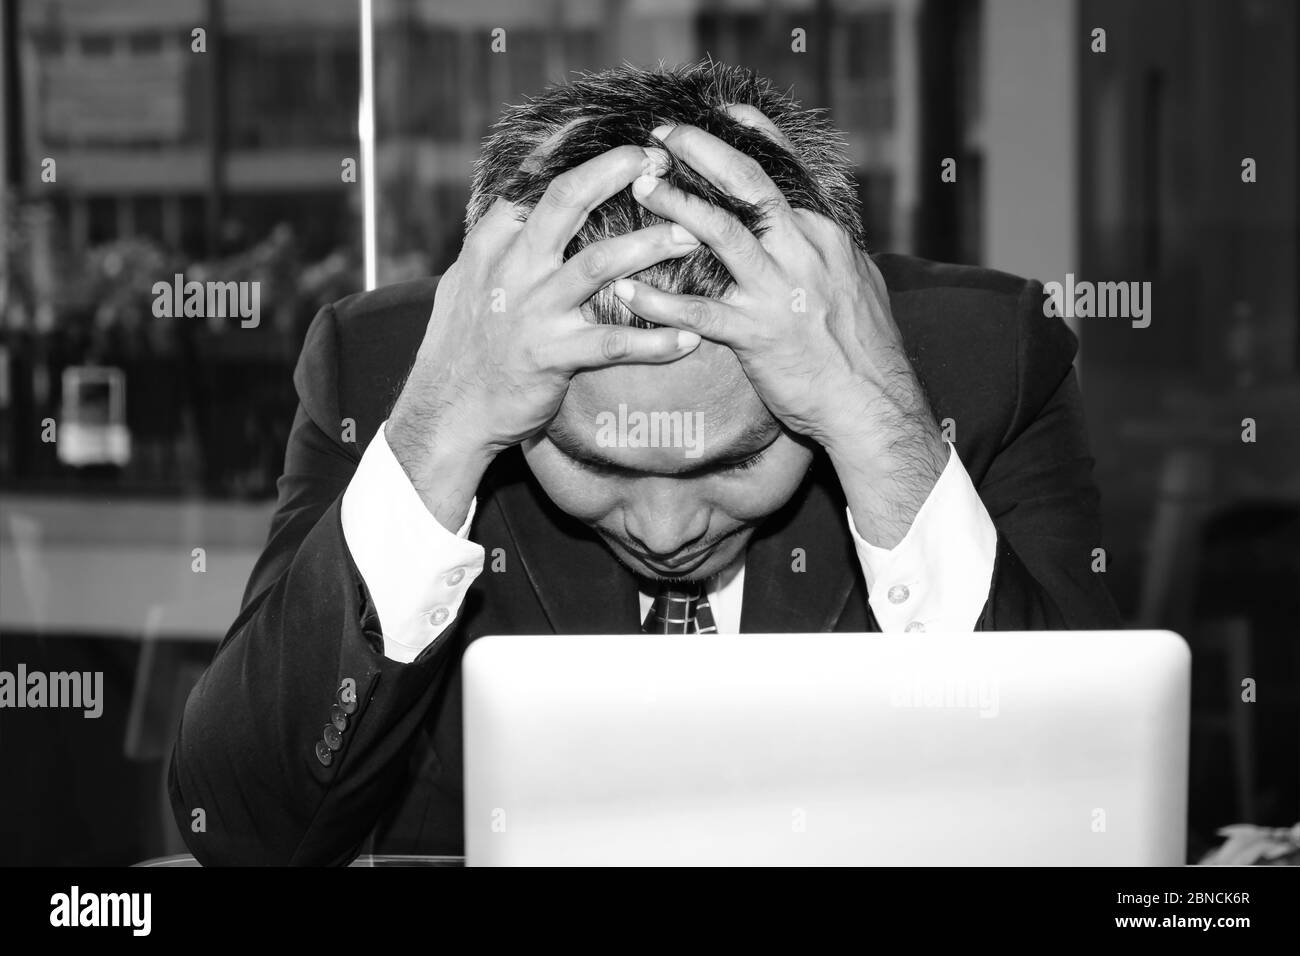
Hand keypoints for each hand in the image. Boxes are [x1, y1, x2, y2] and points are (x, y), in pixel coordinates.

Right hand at [388, 145, 701, 528]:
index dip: (574, 152)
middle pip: (566, 201)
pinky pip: (614, 344)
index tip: (614, 137)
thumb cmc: (462, 349)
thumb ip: (497, 244)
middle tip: (659, 160)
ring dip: (651, 245)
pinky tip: (690, 338)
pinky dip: (656, 341)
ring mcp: (532, 311)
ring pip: (600, 264)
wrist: (447, 412)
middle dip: (615, 172)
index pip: (532, 182)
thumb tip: (519, 205)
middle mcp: (511, 269)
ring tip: (694, 237)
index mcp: (491, 245)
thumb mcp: (466, 284)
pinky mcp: (552, 356)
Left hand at [612, 111, 947, 545]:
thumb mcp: (859, 284)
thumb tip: (820, 224)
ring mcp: (779, 292)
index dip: (754, 135)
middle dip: (703, 153)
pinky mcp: (756, 335)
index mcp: (826, 238)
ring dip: (676, 205)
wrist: (873, 406)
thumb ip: (831, 251)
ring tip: (641, 187)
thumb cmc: (865, 352)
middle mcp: (804, 254)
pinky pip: (698, 311)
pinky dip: (659, 301)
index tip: (724, 111)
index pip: (788, 171)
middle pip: (749, 186)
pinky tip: (626, 292)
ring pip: (721, 233)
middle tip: (663, 134)